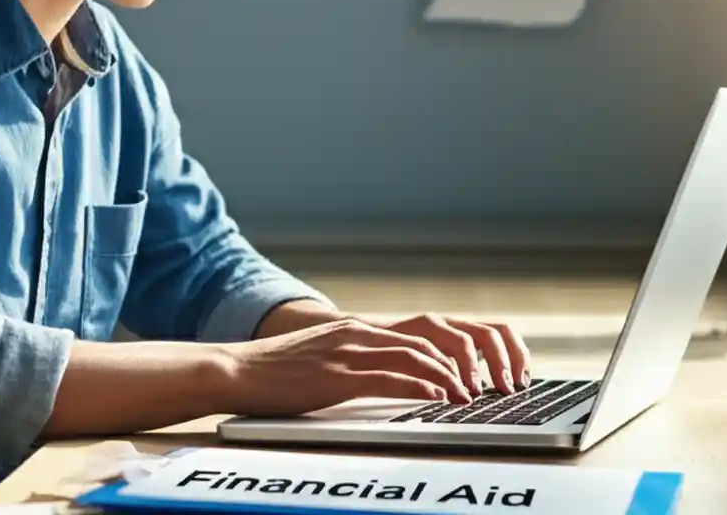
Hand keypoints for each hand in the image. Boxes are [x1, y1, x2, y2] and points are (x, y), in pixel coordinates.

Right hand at [252, 300, 532, 397]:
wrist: (235, 369)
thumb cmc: (278, 373)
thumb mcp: (327, 358)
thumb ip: (361, 361)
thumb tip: (399, 378)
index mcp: (362, 327)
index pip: (428, 327)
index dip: (463, 344)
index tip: (487, 367)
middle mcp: (362, 331)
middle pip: (433, 334)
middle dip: (470, 356)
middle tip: (491, 382)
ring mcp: (349, 350)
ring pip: (417, 354)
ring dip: (450, 376)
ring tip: (472, 396)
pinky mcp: (336, 374)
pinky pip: (390, 376)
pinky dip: (421, 386)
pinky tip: (439, 398)